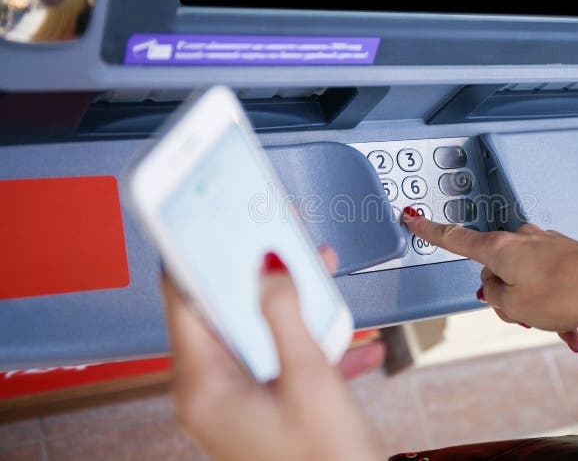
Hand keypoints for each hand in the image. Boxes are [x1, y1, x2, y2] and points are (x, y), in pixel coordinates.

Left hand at [162, 246, 377, 460]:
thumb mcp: (309, 379)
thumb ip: (285, 314)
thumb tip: (269, 265)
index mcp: (203, 385)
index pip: (184, 299)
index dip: (197, 252)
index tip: (211, 216)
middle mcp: (210, 391)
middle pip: (224, 310)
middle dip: (258, 272)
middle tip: (279, 238)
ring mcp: (236, 399)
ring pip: (256, 331)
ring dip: (291, 305)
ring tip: (320, 278)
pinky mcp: (261, 405)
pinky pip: (279, 359)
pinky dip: (309, 344)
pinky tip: (349, 339)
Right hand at [402, 211, 577, 348]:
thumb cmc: (568, 295)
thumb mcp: (516, 306)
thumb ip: (495, 295)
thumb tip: (496, 285)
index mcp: (500, 247)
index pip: (455, 238)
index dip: (429, 230)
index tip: (411, 216)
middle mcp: (520, 239)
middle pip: (493, 271)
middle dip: (505, 297)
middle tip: (527, 316)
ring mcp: (544, 244)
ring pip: (522, 281)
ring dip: (533, 306)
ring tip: (557, 325)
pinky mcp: (565, 253)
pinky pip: (546, 283)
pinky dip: (553, 305)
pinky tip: (571, 327)